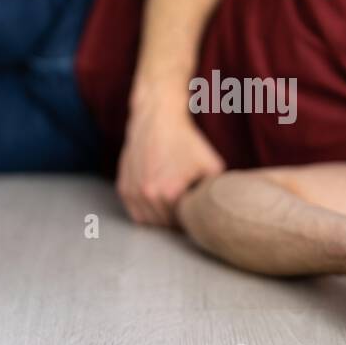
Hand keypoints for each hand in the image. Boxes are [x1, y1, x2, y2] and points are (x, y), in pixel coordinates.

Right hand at [117, 93, 225, 226]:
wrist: (158, 119)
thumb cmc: (186, 141)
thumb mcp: (212, 165)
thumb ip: (216, 190)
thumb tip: (221, 209)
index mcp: (170, 194)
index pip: (183, 223)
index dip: (191, 221)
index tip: (197, 213)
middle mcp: (148, 195)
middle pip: (165, 225)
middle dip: (176, 220)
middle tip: (186, 209)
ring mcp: (133, 192)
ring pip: (148, 222)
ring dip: (160, 218)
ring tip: (173, 205)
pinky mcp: (124, 188)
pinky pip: (135, 212)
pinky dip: (146, 211)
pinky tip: (158, 200)